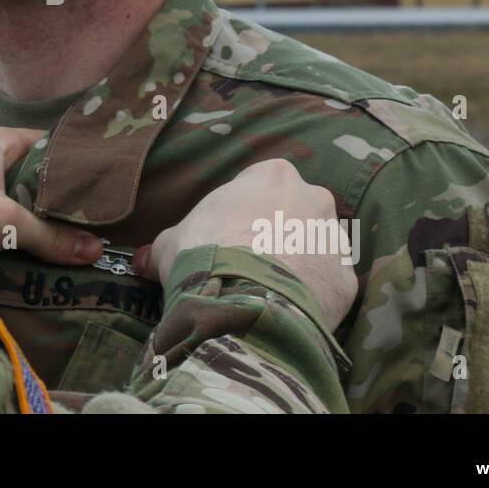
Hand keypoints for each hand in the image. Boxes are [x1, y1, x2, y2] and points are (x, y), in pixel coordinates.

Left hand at [0, 126, 103, 268]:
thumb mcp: (2, 222)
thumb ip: (50, 235)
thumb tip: (97, 250)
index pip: (48, 143)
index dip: (78, 164)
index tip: (111, 186)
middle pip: (34, 177)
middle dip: (60, 202)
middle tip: (101, 222)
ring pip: (15, 203)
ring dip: (37, 224)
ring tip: (77, 242)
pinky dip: (15, 237)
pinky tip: (37, 254)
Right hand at [134, 158, 357, 329]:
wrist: (241, 299)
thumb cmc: (204, 254)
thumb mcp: (170, 242)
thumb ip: (164, 245)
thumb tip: (142, 259)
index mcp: (272, 175)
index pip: (259, 187)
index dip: (240, 213)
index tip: (225, 236)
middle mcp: (313, 197)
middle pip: (296, 212)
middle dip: (277, 234)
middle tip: (248, 263)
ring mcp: (334, 239)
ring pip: (317, 249)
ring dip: (298, 264)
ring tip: (267, 292)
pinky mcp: (346, 281)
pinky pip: (328, 287)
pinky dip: (311, 298)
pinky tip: (286, 312)